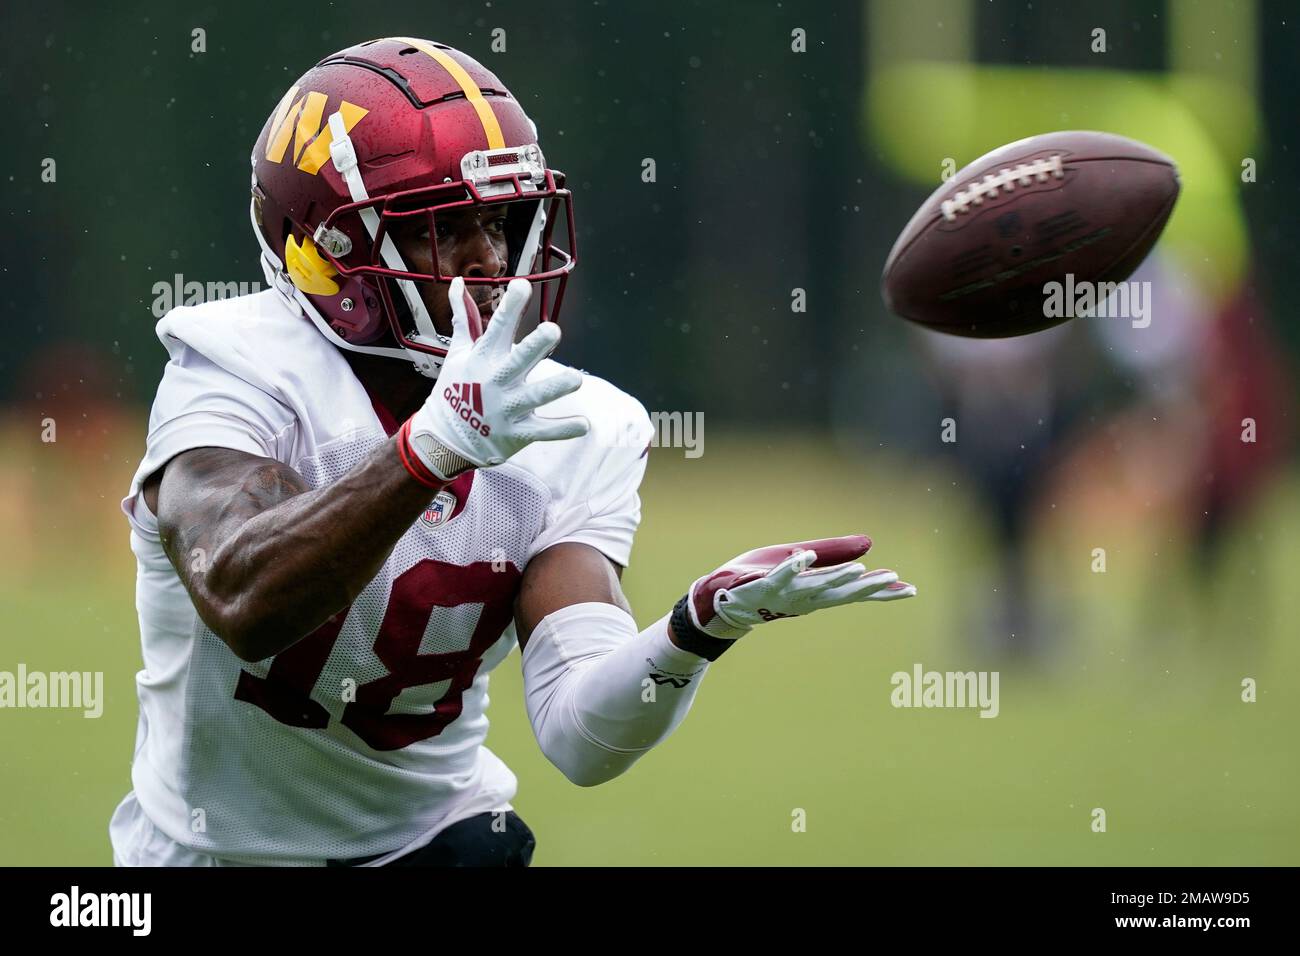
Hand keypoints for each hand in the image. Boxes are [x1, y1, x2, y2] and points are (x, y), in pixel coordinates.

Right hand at [406, 277, 589, 479]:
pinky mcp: (516, 433)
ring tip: (575, 379)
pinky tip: (584, 424)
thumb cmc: (454, 390)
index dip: (510, 308)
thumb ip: (463, 319)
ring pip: (534, 397)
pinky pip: (542, 431)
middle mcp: (495, 381)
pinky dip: (563, 430)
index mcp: (483, 358)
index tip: (522, 286)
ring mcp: (506, 408)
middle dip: (535, 346)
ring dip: (555, 387)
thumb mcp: (456, 354)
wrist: (444, 439)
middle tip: (553, 330)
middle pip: (518, 361)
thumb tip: (457, 283)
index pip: (497, 328)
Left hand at [683, 535, 915, 640]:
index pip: (855, 593)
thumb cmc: (763, 580)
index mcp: (817, 593)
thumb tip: (869, 547)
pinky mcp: (763, 585)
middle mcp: (805, 598)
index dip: (883, 592)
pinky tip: (804, 557)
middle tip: (895, 580)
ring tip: (862, 570)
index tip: (911, 590)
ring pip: (816, 586)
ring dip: (838, 578)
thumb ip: (832, 554)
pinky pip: (779, 575)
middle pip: (842, 593)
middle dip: (869, 588)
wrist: (721, 600)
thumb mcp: (801, 562)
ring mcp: (785, 593)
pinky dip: (792, 567)